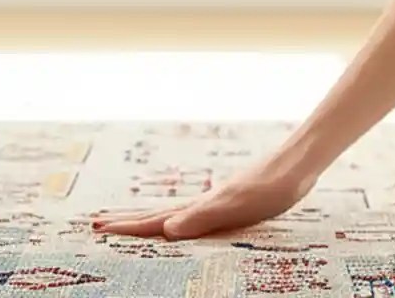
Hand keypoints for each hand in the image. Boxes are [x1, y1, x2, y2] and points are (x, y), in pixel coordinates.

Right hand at [94, 160, 316, 240]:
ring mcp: (216, 199)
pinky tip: (183, 219)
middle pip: (157, 212)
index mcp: (199, 206)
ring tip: (128, 220)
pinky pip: (193, 212)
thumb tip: (166, 230)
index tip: (99, 228)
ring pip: (173, 210)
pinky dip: (177, 217)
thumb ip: (202, 218)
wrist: (298, 163)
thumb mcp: (236, 207)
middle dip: (127, 220)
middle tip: (97, 223)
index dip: (128, 227)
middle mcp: (202, 201)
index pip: (155, 220)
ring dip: (148, 218)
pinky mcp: (232, 199)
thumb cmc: (271, 188)